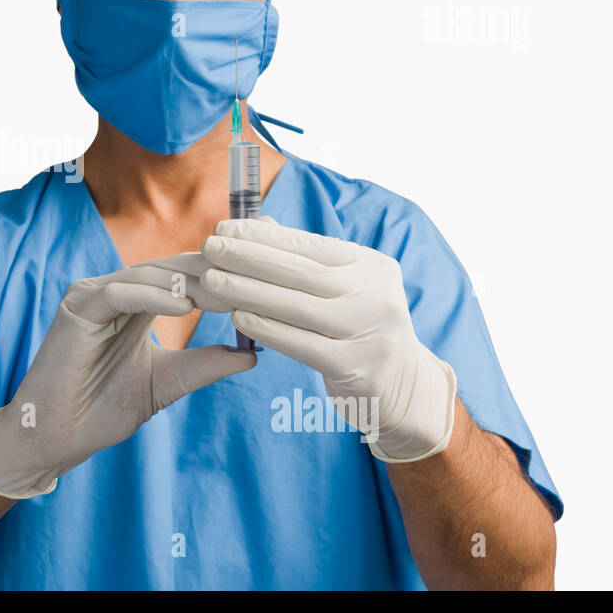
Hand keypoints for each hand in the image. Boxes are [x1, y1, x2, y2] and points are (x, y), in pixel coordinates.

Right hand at [0, 265, 255, 498]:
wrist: (54, 437)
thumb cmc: (101, 410)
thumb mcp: (167, 383)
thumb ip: (204, 365)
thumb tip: (252, 354)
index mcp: (137, 301)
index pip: (186, 275)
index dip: (223, 274)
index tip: (264, 277)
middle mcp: (115, 290)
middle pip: (173, 267)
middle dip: (214, 272)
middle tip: (255, 276)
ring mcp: (94, 295)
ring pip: (149, 274)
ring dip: (190, 282)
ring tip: (227, 292)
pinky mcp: (77, 308)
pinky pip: (119, 293)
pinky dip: (152, 295)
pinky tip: (185, 304)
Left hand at [198, 216, 457, 462]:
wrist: (403, 388)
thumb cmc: (358, 327)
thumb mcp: (345, 288)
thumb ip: (305, 260)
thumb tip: (257, 224)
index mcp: (373, 267)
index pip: (311, 245)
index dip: (264, 236)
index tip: (223, 227)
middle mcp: (376, 296)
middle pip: (301, 272)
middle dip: (248, 257)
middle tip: (209, 247)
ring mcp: (370, 334)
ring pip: (297, 306)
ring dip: (248, 290)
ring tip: (212, 279)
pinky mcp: (356, 369)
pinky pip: (302, 344)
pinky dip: (266, 328)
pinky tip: (237, 317)